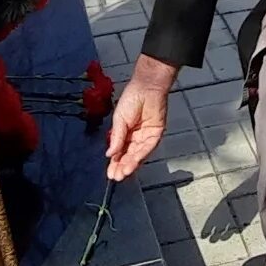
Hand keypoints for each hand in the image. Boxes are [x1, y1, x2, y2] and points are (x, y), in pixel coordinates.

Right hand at [105, 54, 178, 180]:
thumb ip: (116, 138)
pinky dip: (140, 156)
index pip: (119, 153)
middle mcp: (135, 138)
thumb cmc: (131, 99)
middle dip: (122, 167)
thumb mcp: (119, 120)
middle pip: (128, 156)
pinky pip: (147, 148)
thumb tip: (109, 154)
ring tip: (123, 173)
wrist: (146, 88)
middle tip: (116, 177)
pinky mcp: (156, 135)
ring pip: (137, 155)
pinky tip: (132, 163)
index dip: (114, 163)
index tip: (110, 174)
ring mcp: (146, 137)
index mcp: (124, 134)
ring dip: (130, 165)